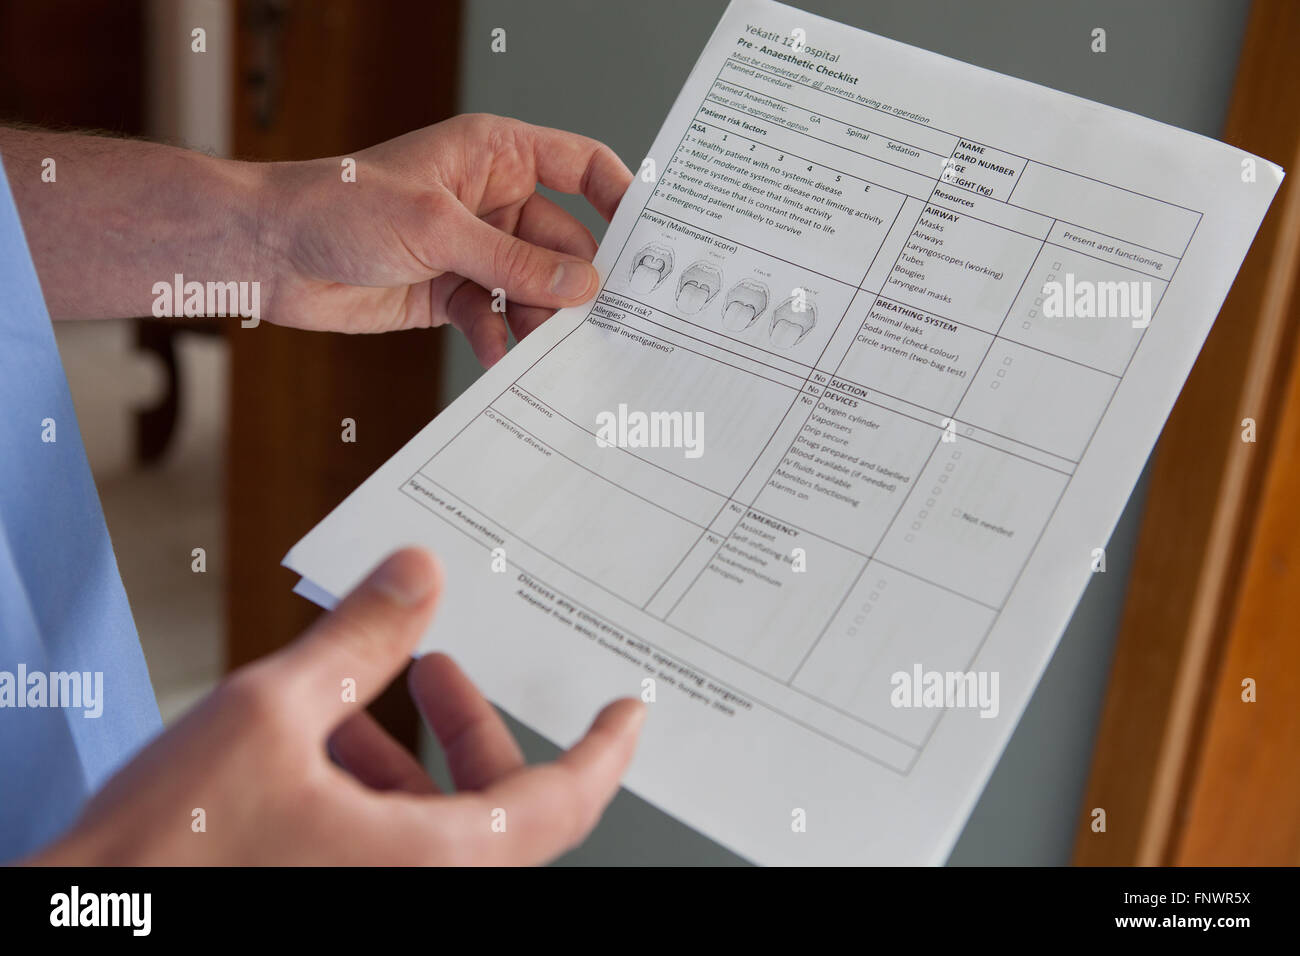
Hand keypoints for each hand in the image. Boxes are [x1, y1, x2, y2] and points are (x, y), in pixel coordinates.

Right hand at [31, 549, 644, 864]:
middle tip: (441, 668)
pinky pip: (383, 850)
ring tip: (355, 696)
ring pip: (434, 830)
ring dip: (405, 758)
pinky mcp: (331, 899)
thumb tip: (416, 576)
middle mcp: (420, 896)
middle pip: (496, 808)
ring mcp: (374, 902)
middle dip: (470, 727)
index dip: (605, 749)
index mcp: (435, 864)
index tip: (628, 711)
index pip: (563, 803)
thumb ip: (357, 638)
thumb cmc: (163, 857)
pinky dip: (367, 794)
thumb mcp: (269, 713)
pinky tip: (313, 746)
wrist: (76, 929)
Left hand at [260, 114, 633, 364]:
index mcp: (495, 156)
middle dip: (579, 284)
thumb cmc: (337, 208)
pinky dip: (501, 342)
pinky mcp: (453, 292)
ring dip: (541, 322)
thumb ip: (512, 262)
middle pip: (563, 243)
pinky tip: (499, 360)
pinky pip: (498, 320)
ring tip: (552, 354)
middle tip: (605, 325)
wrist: (269, 255)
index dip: (620, 198)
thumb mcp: (436, 229)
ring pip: (534, 289)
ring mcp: (474, 249)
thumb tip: (582, 283)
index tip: (651, 240)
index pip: (580, 166)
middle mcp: (492, 201)